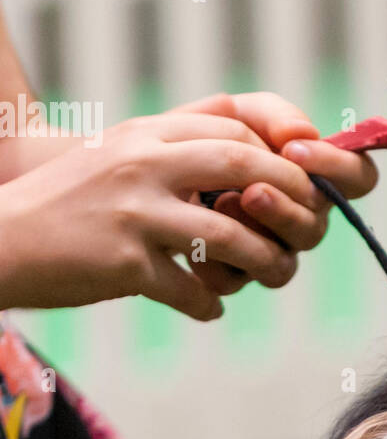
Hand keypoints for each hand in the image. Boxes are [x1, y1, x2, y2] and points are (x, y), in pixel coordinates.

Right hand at [0, 106, 336, 318]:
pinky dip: (209, 304)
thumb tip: (246, 169)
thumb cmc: (70, 208)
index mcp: (145, 135)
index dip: (278, 160)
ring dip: (264, 263)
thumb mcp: (118, 160)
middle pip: (242, 166)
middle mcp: (141, 164)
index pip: (232, 130)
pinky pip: (191, 290)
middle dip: (287, 200)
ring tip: (272, 276)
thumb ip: (174, 156)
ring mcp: (133, 213)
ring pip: (229, 236)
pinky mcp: (124, 263)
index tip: (299, 189)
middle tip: (305, 231)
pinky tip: (211, 309)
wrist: (4, 241)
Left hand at [178, 92, 376, 296]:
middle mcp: (298, 221)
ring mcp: (268, 254)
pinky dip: (213, 261)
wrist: (135, 177)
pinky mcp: (233, 278)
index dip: (339, 168)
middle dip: (287, 207)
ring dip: (252, 236)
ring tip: (222, 204)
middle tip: (254, 189)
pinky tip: (189, 244)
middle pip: (317, 226)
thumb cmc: (196, 140)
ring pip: (284, 262)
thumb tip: (304, 134)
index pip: (359, 177)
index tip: (297, 151)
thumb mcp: (234, 113)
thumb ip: (272, 114)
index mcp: (310, 180)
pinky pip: (238, 281)